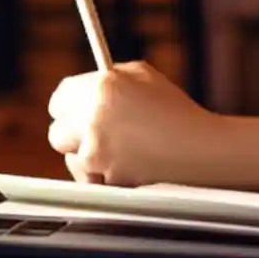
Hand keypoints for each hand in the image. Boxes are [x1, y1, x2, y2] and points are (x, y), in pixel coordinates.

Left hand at [46, 61, 219, 185]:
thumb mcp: (143, 77)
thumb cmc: (176, 111)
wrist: (202, 148)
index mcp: (101, 89)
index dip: (66, 106)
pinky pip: (91, 180)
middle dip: (72, 134)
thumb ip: (108, 78)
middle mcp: (94, 120)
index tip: (71, 111)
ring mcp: (99, 153)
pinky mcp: (107, 180)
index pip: (59, 98)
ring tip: (120, 150)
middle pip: (57, 132)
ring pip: (72, 160)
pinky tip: (126, 165)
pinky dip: (103, 177)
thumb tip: (82, 87)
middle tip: (90, 134)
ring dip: (88, 157)